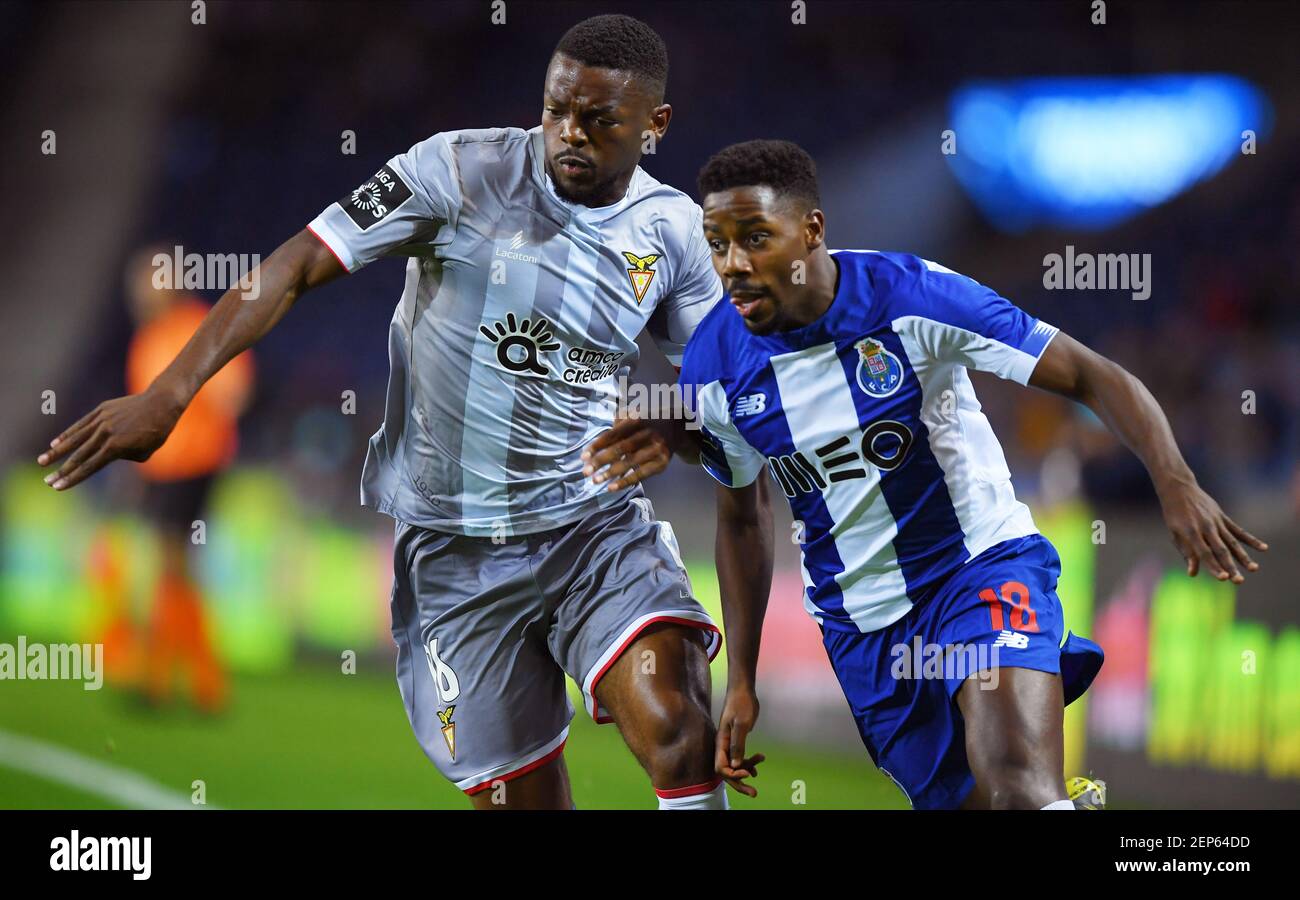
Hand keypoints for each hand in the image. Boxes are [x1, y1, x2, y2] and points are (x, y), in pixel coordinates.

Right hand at [37, 389, 184, 489]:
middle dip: (62, 470)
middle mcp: (106, 434)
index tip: (58, 487)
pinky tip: (56, 442)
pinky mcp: (102, 410)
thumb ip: (123, 457)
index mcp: (116, 448)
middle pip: (79, 456)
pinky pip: (82, 424)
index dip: (73, 479)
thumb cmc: (157, 431)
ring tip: (42, 461)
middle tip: (47, 481)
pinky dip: (68, 434)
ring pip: (75, 439)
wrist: (161, 403)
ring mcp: (102, 420)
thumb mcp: (144, 452)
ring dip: (57, 451)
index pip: (89, 467)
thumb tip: (106, 455)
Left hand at [581, 414, 671, 491]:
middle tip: (585, 472)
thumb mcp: (634, 415)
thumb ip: (616, 427)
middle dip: (601, 461)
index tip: (583, 457)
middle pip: (620, 449)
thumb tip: (595, 447)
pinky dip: (625, 481)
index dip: (597, 446)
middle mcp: (648, 433)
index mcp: (637, 419)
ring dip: (610, 473)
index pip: (613, 434)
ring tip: (595, 481)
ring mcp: (657, 449)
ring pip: (629, 462)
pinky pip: (641, 474)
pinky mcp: (662, 463)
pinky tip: (611, 487)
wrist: (677, 428)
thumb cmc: (646, 423)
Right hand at [715, 686, 764, 797]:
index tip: (748, 773)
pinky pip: (739, 757)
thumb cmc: (742, 703)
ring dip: (744, 773)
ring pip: (733, 766)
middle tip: (754, 793)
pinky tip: (758, 760)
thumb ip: (738, 744)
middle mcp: (723, 745)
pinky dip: (747, 762)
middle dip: (739, 784)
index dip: (733, 775)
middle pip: (726, 772)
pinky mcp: (736, 739)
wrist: (743, 689)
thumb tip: (735, 766)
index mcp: (721, 742)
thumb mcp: (742, 724)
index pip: (721, 768)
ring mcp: (729, 743)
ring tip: (757, 774)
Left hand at [1158, 479, 1266, 583]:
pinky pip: (1239, 530)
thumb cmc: (1174, 515)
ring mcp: (1216, 522)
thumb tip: (1193, 574)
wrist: (1179, 489)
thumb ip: (1187, 553)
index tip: (1223, 579)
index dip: (1214, 566)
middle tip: (1239, 581)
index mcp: (1191, 532)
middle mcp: (1206, 527)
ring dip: (1243, 556)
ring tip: (1254, 569)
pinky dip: (1251, 540)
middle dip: (1230, 566)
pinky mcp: (1223, 517)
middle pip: (1220, 550)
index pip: (1204, 553)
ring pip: (1232, 542)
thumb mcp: (1175, 533)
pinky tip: (1263, 548)